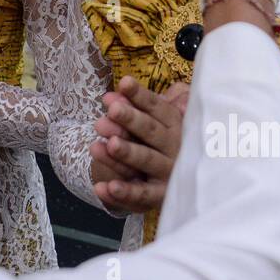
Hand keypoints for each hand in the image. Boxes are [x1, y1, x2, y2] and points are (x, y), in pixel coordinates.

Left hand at [91, 77, 187, 214]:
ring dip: (127, 153)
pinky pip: (140, 195)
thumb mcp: (154, 120)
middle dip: (132, 120)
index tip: (124, 82)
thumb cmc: (159, 140)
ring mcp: (169, 173)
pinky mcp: (159, 196)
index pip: (158, 107)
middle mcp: (175, 147)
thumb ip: (137, 106)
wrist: (176, 180)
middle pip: (152, 131)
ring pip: (146, 161)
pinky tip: (102, 187)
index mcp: (176, 124)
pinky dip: (123, 193)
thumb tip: (118, 92)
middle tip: (112, 110)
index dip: (141, 95)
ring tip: (106, 144)